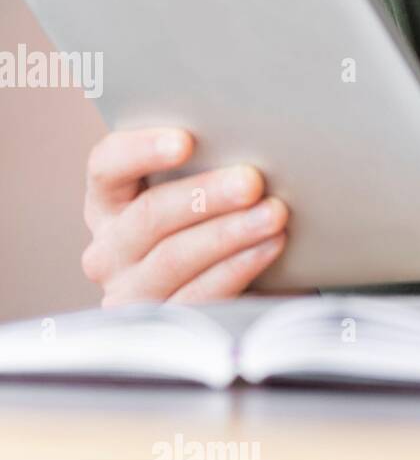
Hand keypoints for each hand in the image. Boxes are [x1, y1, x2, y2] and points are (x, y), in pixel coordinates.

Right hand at [81, 128, 289, 304]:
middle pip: (149, 214)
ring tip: (273, 214)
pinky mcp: (162, 323)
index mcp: (109, 200)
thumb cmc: (216, 214)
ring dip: (229, 233)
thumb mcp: (202, 186)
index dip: (141, 150)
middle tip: (252, 181)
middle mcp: (109, 248)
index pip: (107, 166)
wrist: (239, 281)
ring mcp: (130, 291)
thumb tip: (245, 136)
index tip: (186, 141)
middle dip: (205, 195)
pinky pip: (199, 294)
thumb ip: (207, 162)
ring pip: (173, 257)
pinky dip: (238, 266)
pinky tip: (270, 246)